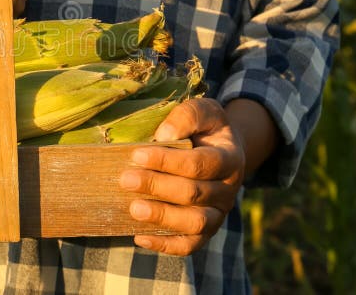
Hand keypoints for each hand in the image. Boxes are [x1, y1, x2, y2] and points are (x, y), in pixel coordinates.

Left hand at [119, 98, 245, 255]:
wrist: (220, 151)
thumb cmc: (204, 129)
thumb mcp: (202, 111)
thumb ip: (187, 116)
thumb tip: (164, 135)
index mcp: (230, 158)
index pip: (199, 164)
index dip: (167, 161)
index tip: (136, 154)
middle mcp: (228, 190)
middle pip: (194, 194)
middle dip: (157, 187)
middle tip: (125, 180)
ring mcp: (218, 214)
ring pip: (195, 223)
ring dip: (162, 217)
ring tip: (133, 209)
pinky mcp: (206, 232)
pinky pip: (190, 246)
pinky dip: (166, 245)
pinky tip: (139, 237)